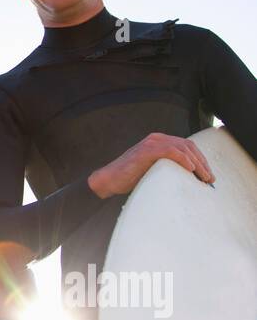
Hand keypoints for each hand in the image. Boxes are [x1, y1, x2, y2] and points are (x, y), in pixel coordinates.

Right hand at [89, 133, 214, 198]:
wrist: (109, 180)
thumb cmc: (130, 178)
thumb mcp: (154, 170)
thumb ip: (168, 168)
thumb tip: (189, 179)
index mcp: (159, 142)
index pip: (187, 146)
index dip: (200, 160)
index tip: (208, 175)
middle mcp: (157, 139)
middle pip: (188, 146)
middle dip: (202, 162)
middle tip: (210, 178)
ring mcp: (151, 143)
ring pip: (182, 148)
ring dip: (197, 163)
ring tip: (204, 177)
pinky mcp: (146, 150)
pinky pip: (170, 151)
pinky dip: (183, 159)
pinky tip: (191, 169)